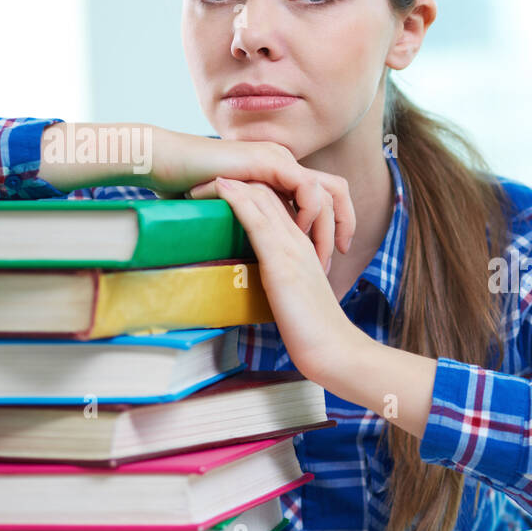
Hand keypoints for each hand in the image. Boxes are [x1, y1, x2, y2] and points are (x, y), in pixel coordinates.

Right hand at [146, 129, 356, 271]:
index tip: (333, 255)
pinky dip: (309, 211)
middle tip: (341, 252)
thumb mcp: (229, 211)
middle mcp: (285, 165)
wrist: (165, 161)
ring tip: (320, 252)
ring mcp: (279, 160)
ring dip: (328, 225)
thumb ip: (248, 222)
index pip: (324, 197)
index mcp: (280, 175)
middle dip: (344, 223)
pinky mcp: (270, 162)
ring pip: (327, 192)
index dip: (335, 224)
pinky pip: (307, 187)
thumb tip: (253, 255)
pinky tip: (299, 233)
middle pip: (336, 190)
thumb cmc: (185, 187)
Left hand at [212, 177, 363, 384]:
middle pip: (269, 192)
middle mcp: (299, 240)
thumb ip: (279, 284)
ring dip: (228, 184)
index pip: (276, 204)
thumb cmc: (314, 332)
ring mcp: (292, 248)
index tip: (216, 193)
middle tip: (198, 182)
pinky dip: (237, 199)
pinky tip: (220, 188)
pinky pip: (259, 220)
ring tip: (197, 181)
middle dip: (234, 181)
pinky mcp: (281, 261)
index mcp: (303, 247)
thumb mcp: (294, 298)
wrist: (334, 349)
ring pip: (263, 198)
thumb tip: (252, 287)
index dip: (246, 192)